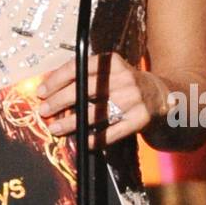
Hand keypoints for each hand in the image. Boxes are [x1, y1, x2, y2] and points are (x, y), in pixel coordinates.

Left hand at [37, 52, 170, 147]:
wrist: (164, 96)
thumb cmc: (127, 85)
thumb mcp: (111, 72)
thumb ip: (86, 76)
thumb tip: (50, 88)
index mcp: (113, 62)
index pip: (79, 68)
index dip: (57, 80)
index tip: (41, 92)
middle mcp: (124, 78)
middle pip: (84, 90)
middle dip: (58, 101)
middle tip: (44, 111)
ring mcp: (133, 100)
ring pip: (94, 113)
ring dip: (71, 122)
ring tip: (55, 128)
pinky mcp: (139, 119)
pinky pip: (112, 132)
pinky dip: (95, 138)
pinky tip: (82, 141)